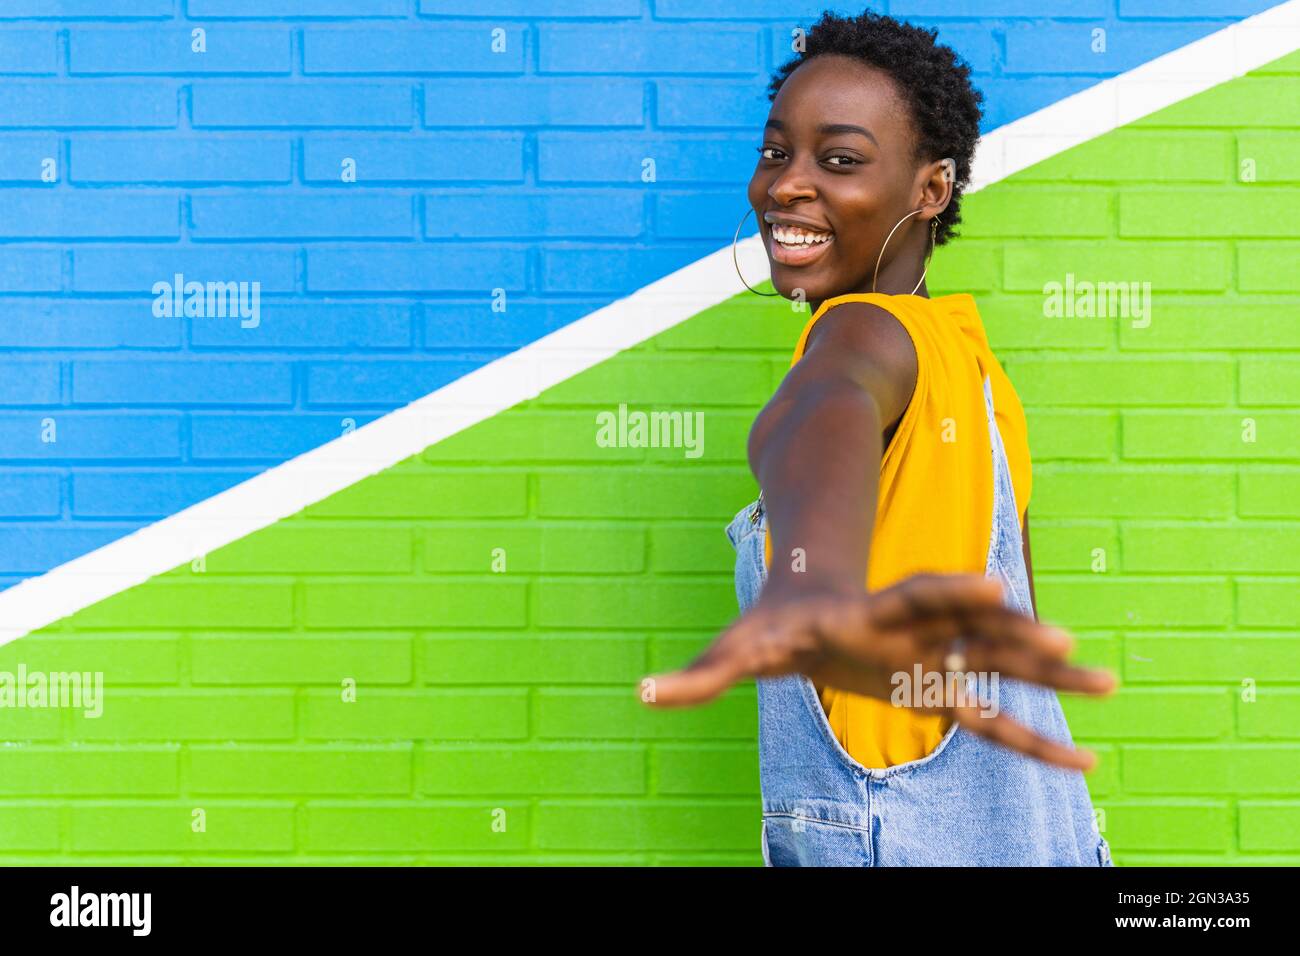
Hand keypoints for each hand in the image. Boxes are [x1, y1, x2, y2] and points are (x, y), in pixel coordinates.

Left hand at [639, 573, 1115, 770]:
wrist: (806, 603)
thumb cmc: (772, 626)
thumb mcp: (738, 649)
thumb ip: (698, 675)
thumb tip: (640, 694)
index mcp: (868, 613)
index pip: (913, 597)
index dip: (950, 592)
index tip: (989, 586)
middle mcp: (913, 626)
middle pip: (971, 625)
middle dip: (1016, 630)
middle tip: (1067, 638)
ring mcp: (934, 653)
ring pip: (998, 662)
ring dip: (1047, 674)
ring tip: (1110, 684)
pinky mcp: (937, 687)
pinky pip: (994, 717)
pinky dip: (1034, 739)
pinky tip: (1083, 762)